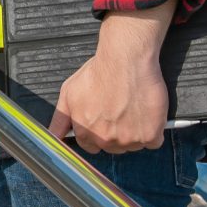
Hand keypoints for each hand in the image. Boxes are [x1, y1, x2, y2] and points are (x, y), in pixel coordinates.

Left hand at [49, 3, 174, 152]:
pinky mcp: (149, 135)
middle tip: (120, 111)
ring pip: (133, 145)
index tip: (105, 121)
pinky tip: (148, 114)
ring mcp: (128, 139)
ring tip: (134, 109)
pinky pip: (153, 142)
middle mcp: (106, 140)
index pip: (91, 146)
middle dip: (116, 133)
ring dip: (135, 133)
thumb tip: (52, 138)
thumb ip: (60, 120)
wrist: (126, 59)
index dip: (98, 133)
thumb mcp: (68, 93)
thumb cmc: (99, 72)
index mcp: (86, 132)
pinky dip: (153, 131)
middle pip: (113, 147)